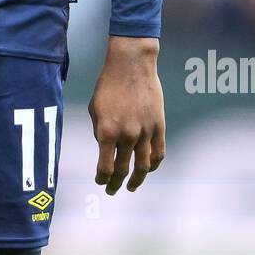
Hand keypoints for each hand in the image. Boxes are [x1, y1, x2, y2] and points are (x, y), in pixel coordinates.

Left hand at [88, 36, 164, 194]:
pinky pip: (159, 153)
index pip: (105, 167)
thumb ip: (100, 131)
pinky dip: (154, 165)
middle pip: (123, 170)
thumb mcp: (95, 109)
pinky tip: (148, 170)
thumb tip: (106, 149)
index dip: (102, 178)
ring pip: (143, 166)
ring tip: (131, 187)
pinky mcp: (159, 126)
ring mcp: (145, 132)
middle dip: (116, 183)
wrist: (131, 65)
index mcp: (107, 132)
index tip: (100, 181)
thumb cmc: (108, 85)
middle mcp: (127, 136)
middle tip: (112, 190)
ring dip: (136, 180)